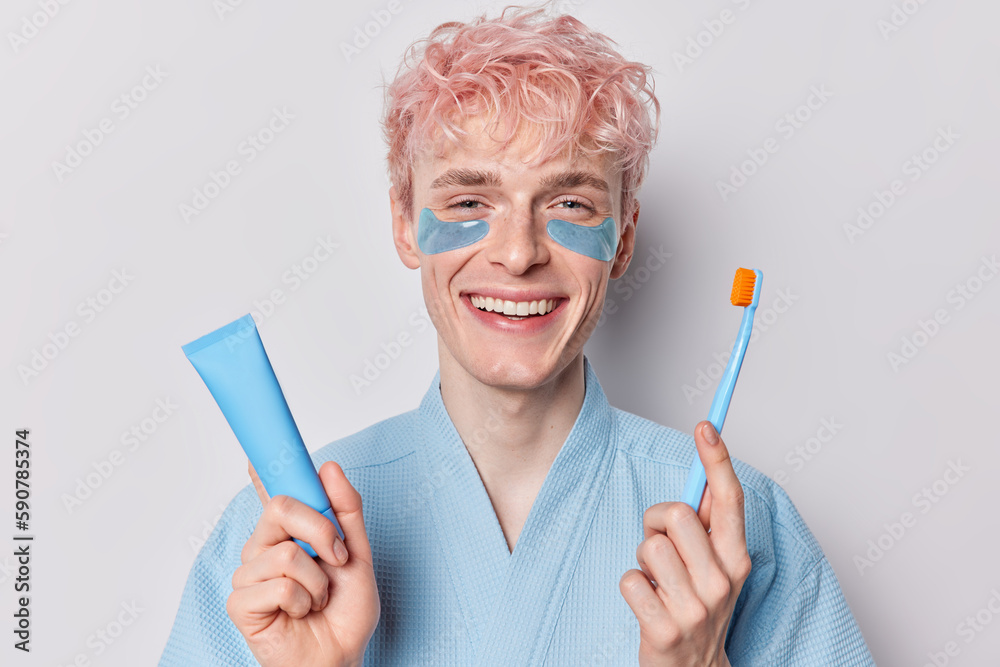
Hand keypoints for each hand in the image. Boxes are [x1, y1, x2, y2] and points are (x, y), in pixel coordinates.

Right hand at [227, 460, 379, 666]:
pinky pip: (278, 585)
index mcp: (289, 531)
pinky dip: (302, 601)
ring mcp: (248, 573)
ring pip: (286, 553)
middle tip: (337, 559)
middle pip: (281, 508)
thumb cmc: (344, 611)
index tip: (255, 447)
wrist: (341, 656)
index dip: (261, 466)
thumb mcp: (359, 555)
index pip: (270, 490)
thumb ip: (346, 511)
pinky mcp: (240, 602)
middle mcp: (264, 546)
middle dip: (321, 532)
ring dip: (317, 581)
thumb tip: (329, 468)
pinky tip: (300, 614)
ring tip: (317, 598)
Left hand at [619, 421, 751, 665]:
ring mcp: (695, 607)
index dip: (717, 459)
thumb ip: (708, 527)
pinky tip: (646, 605)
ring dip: (643, 560)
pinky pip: (629, 580)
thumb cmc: (697, 606)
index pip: (729, 500)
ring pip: (649, 546)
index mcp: (736, 559)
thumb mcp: (713, 566)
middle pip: (675, 513)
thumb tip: (703, 472)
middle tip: (660, 547)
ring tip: (656, 582)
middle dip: (656, 522)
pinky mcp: (665, 629)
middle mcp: (721, 581)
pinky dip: (630, 587)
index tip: (705, 426)